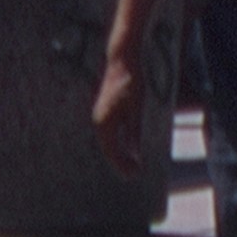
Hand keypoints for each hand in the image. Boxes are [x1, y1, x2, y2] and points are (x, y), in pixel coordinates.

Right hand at [88, 46, 147, 167]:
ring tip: (133, 167)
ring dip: (119, 156)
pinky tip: (128, 151)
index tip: (134, 174)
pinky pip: (110, 135)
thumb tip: (135, 154)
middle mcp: (99, 122)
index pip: (112, 151)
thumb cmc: (131, 83)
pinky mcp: (105, 113)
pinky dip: (118, 145)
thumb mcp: (136, 108)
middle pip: (109, 149)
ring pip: (108, 143)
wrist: (122, 62)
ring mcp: (101, 117)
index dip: (122, 164)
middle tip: (135, 174)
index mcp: (105, 122)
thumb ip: (134, 132)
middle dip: (121, 163)